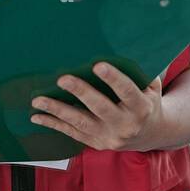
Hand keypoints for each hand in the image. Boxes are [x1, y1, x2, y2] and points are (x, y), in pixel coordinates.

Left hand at [29, 63, 163, 151]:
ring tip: (39, 100)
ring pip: (80, 123)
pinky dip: (53, 124)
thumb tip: (123, 46)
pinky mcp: (96, 143)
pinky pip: (72, 132)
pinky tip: (37, 116)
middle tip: (63, 79)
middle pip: (100, 108)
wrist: (149, 135)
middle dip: (81, 92)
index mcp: (142, 108)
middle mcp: (125, 125)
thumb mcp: (152, 88)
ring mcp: (109, 137)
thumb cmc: (147, 101)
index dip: (114, 79)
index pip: (128, 92)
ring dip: (58, 110)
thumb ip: (140, 72)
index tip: (98, 65)